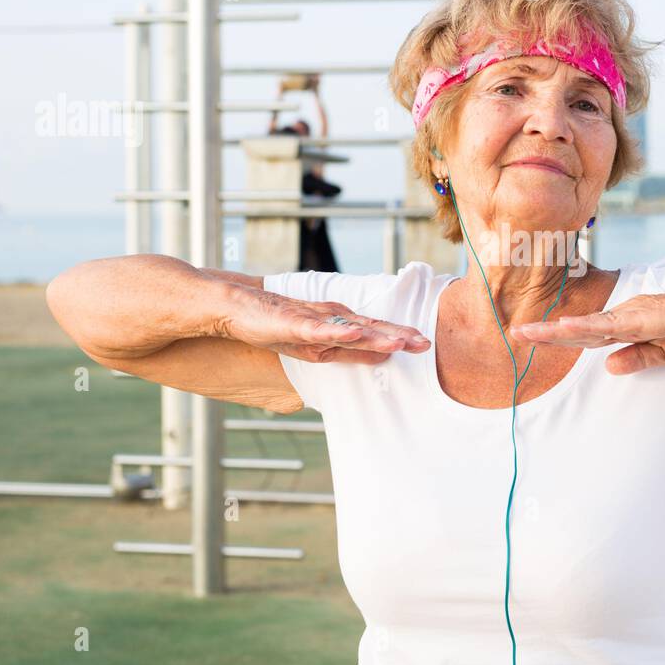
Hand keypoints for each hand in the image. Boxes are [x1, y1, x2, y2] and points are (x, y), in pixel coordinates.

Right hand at [225, 284, 429, 364]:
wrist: (238, 307)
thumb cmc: (277, 325)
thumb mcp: (318, 345)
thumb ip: (350, 350)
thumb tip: (383, 356)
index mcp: (340, 324)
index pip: (376, 332)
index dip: (400, 337)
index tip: (426, 344)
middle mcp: (333, 317)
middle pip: (371, 328)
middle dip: (399, 335)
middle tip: (425, 344)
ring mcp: (314, 318)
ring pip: (351, 327)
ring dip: (376, 334)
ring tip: (400, 342)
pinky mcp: (294, 320)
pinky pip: (319, 327)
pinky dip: (337, 330)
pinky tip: (354, 334)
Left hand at [508, 272, 664, 374]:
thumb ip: (639, 359)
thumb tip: (609, 368)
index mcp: (630, 325)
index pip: (589, 335)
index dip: (560, 338)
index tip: (533, 340)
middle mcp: (627, 315)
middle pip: (581, 329)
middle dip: (547, 333)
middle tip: (516, 333)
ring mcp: (634, 313)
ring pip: (589, 325)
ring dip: (557, 330)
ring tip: (527, 332)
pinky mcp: (646, 315)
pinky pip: (611, 325)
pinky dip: (586, 327)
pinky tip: (566, 328)